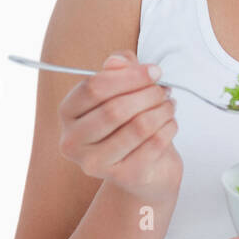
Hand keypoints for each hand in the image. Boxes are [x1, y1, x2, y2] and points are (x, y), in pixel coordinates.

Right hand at [58, 50, 182, 203]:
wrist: (143, 167)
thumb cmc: (128, 121)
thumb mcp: (123, 89)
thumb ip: (119, 69)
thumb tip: (116, 61)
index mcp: (67, 113)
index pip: (93, 87)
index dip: (129, 76)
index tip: (154, 71)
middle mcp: (73, 141)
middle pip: (115, 109)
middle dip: (148, 94)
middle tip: (164, 90)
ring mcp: (95, 164)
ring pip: (138, 127)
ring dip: (162, 110)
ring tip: (170, 104)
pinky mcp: (123, 177)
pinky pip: (154, 145)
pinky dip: (169, 128)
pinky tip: (171, 123)